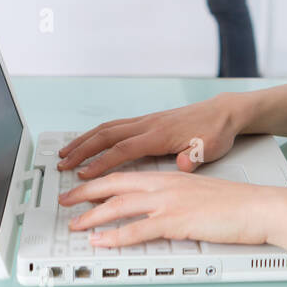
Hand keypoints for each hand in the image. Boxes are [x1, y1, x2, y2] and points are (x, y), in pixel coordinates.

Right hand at [57, 94, 244, 178]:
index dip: (102, 163)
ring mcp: (146, 121)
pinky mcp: (147, 122)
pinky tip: (89, 141)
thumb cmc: (216, 131)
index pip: (123, 149)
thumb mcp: (210, 148)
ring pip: (107, 128)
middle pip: (106, 135)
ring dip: (84, 140)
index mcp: (159, 134)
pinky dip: (97, 134)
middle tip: (62, 164)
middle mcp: (148, 125)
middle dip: (82, 150)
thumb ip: (193, 157)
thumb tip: (183, 164)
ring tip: (65, 152)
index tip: (84, 174)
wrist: (223, 112)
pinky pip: (115, 126)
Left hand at [59, 170, 286, 248]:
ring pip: (119, 205)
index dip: (97, 180)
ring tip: (74, 224)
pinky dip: (115, 236)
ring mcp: (169, 202)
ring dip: (92, 215)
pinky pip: (137, 230)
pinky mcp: (177, 221)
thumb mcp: (197, 191)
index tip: (80, 186)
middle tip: (65, 202)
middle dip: (84, 193)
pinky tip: (101, 241)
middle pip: (113, 184)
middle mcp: (163, 184)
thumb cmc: (234, 202)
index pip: (123, 174)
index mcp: (167, 176)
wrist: (258, 206)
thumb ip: (175, 194)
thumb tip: (161, 203)